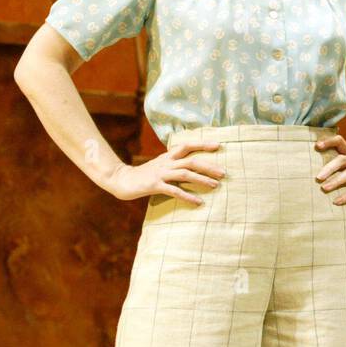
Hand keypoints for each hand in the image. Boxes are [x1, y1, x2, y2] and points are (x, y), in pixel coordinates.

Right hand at [104, 142, 224, 205]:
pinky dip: (188, 196)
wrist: (121, 180)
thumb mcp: (160, 165)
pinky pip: (174, 191)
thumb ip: (174, 164)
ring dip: (202, 180)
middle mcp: (166, 163)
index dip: (202, 144)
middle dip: (209, 166)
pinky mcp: (155, 185)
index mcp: (168, 157)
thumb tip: (191, 167)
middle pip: (191, 161)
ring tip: (216, 185)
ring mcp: (160, 174)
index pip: (187, 146)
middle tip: (224, 173)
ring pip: (185, 174)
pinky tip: (198, 202)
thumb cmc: (144, 174)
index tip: (218, 145)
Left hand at [315, 134, 345, 205]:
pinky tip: (336, 202)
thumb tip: (313, 179)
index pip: (340, 142)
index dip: (329, 141)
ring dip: (335, 181)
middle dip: (329, 168)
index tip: (317, 146)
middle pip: (342, 159)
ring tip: (324, 189)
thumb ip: (334, 174)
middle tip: (317, 178)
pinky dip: (345, 196)